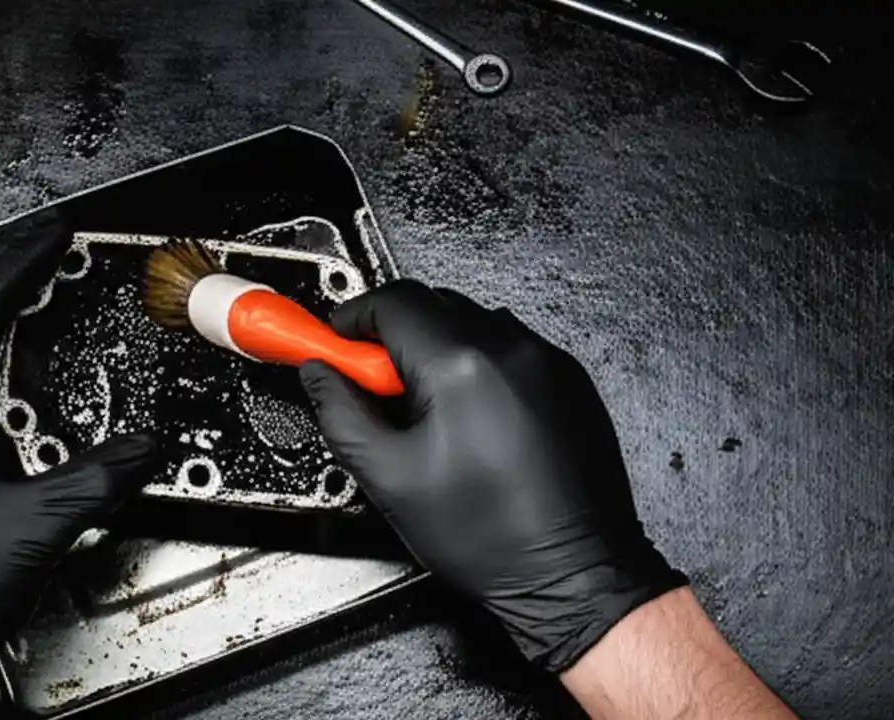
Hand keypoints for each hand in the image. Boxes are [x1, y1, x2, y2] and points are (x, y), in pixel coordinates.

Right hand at [299, 280, 685, 671]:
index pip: (392, 302)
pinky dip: (479, 364)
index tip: (335, 340)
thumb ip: (341, 415)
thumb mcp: (390, 479)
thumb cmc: (494, 539)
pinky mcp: (570, 380)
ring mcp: (547, 361)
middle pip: (432, 305)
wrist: (574, 575)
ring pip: (472, 323)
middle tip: (373, 384)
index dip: (352, 317)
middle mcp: (511, 349)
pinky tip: (470, 417)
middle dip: (392, 336)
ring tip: (425, 409)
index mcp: (462, 366)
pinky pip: (510, 348)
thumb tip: (319, 376)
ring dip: (437, 347)